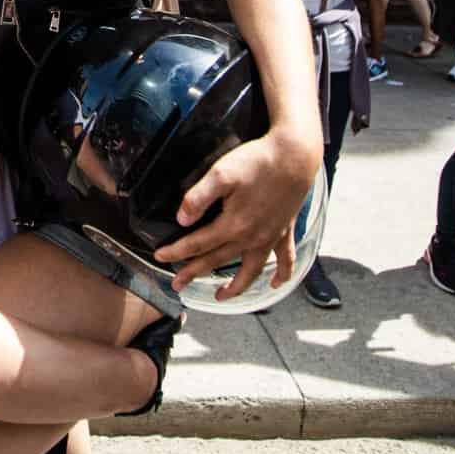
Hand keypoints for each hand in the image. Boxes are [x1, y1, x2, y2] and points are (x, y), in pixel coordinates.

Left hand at [153, 132, 320, 299]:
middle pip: (217, 260)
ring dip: (235, 287)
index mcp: (233, 225)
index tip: (160, 257)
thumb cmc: (257, 162)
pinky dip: (282, 274)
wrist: (294, 156)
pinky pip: (285, 260)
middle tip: (176, 284)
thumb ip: (199, 197)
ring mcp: (270, 237)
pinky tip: (276, 284)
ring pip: (250, 270)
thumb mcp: (221, 173)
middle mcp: (252, 237)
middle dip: (194, 273)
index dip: (177, 251)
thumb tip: (181, 219)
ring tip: (221, 297)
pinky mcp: (284, 230)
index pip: (198, 244)